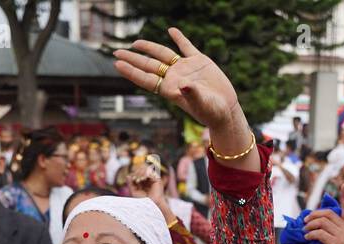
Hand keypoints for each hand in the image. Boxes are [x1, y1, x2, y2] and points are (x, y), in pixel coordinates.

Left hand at [113, 29, 242, 134]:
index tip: (117, 64)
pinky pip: (186, 47)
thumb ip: (192, 94)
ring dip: (149, 48)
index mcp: (170, 89)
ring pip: (163, 55)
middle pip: (149, 65)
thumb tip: (183, 84)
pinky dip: (179, 38)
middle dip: (133, 58)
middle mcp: (174, 77)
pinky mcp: (199, 62)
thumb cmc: (212, 112)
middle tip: (117, 52)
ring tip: (136, 43)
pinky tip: (171, 31)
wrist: (226, 110)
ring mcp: (186, 68)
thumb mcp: (202, 104)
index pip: (145, 79)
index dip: (131, 71)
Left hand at [129, 164, 172, 219]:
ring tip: (138, 180)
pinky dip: (145, 174)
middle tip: (134, 179)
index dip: (134, 174)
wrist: (151, 206)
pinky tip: (142, 179)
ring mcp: (153, 179)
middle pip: (142, 170)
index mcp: (143, 183)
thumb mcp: (134, 192)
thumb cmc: (143, 201)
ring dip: (140, 173)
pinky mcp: (157, 179)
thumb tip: (128, 176)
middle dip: (137, 173)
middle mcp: (149, 180)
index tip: (132, 179)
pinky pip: (150, 172)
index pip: (138, 173)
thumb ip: (130, 184)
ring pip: (146, 169)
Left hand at [304, 184, 343, 243]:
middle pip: (328, 214)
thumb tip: (315, 222)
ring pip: (322, 223)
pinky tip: (307, 237)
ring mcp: (342, 236)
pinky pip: (319, 234)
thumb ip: (333, 229)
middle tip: (305, 220)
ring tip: (304, 230)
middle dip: (314, 215)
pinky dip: (310, 234)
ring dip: (310, 225)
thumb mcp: (342, 238)